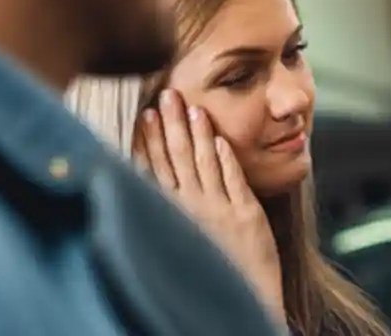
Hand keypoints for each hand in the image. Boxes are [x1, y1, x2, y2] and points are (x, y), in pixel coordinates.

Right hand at [133, 89, 284, 320]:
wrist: (243, 296)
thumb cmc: (211, 267)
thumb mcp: (182, 236)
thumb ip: (171, 207)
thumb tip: (154, 179)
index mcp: (174, 214)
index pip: (156, 168)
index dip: (150, 139)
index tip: (144, 114)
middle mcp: (192, 209)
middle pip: (178, 158)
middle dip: (171, 124)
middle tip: (166, 95)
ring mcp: (219, 210)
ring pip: (205, 162)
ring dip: (198, 132)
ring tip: (192, 106)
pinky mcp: (245, 214)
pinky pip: (233, 179)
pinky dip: (225, 157)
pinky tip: (220, 137)